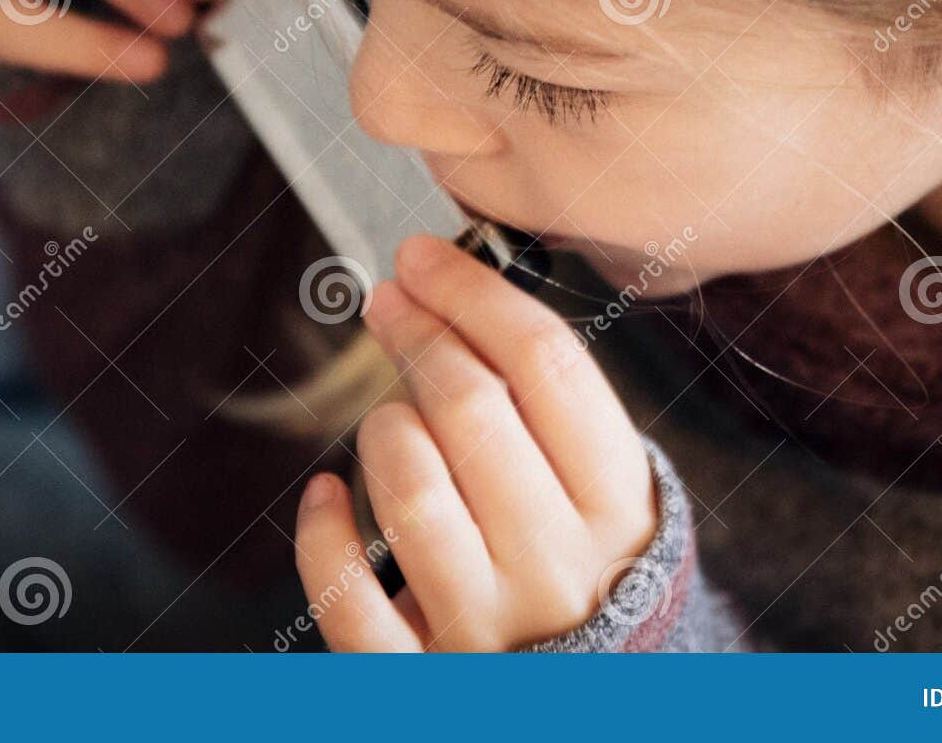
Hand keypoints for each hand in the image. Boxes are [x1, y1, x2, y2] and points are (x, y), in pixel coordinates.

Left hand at [295, 235, 657, 650]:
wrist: (603, 685)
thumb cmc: (585, 560)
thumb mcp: (602, 483)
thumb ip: (549, 405)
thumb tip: (450, 295)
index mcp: (619, 503)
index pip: (546, 363)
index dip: (474, 293)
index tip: (424, 257)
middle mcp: (560, 566)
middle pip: (471, 410)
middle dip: (417, 335)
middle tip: (388, 303)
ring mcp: (490, 627)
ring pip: (409, 491)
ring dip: (384, 427)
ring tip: (389, 419)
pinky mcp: (424, 675)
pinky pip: (349, 597)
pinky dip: (323, 534)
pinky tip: (326, 493)